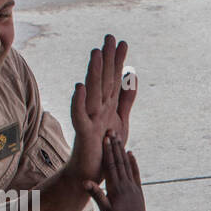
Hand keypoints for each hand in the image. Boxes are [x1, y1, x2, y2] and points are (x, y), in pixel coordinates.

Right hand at [67, 35, 135, 185]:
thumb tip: (131, 76)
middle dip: (107, 59)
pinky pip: (80, 116)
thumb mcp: (121, 121)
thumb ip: (125, 100)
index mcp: (108, 105)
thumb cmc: (105, 147)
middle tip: (109, 37)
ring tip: (96, 53)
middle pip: (104, 80)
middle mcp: (98, 108)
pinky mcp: (84, 133)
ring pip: (93, 93)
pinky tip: (80, 86)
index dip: (118, 62)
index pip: (114, 80)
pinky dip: (79, 101)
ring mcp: (89, 119)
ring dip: (94, 73)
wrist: (91, 172)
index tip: (122, 42)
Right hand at [84, 132, 148, 210]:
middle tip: (112, 131)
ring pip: (127, 165)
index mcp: (116, 188)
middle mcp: (126, 185)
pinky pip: (135, 173)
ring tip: (119, 138)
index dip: (108, 151)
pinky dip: (133, 163)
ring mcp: (133, 187)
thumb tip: (85, 182)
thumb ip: (97, 195)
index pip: (111, 165)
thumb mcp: (105, 210)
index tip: (106, 138)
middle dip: (115, 146)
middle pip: (119, 161)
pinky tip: (131, 154)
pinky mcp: (138, 190)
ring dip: (122, 151)